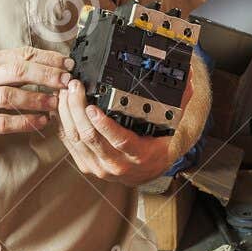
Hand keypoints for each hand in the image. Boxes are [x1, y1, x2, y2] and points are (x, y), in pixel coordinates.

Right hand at [0, 46, 70, 149]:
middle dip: (46, 74)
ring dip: (37, 99)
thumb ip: (10, 68)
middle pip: (18, 70)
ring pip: (10, 95)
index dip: (48, 58)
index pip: (21, 54)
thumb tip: (48, 64)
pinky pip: (4, 122)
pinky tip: (40, 122)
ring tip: (56, 103)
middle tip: (66, 81)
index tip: (67, 63)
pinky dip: (25, 122)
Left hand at [55, 80, 176, 185]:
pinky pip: (70, 145)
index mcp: (138, 155)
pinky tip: (62, 107)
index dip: (104, 125)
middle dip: (78, 110)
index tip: (93, 107)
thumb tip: (189, 77)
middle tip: (75, 88)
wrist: (147, 172)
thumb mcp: (173, 128)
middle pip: (90, 137)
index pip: (119, 141)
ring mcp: (99, 168)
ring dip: (67, 114)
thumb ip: (181, 102)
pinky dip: (64, 124)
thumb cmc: (157, 147)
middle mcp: (116, 164)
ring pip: (77, 140)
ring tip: (66, 92)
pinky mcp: (86, 166)